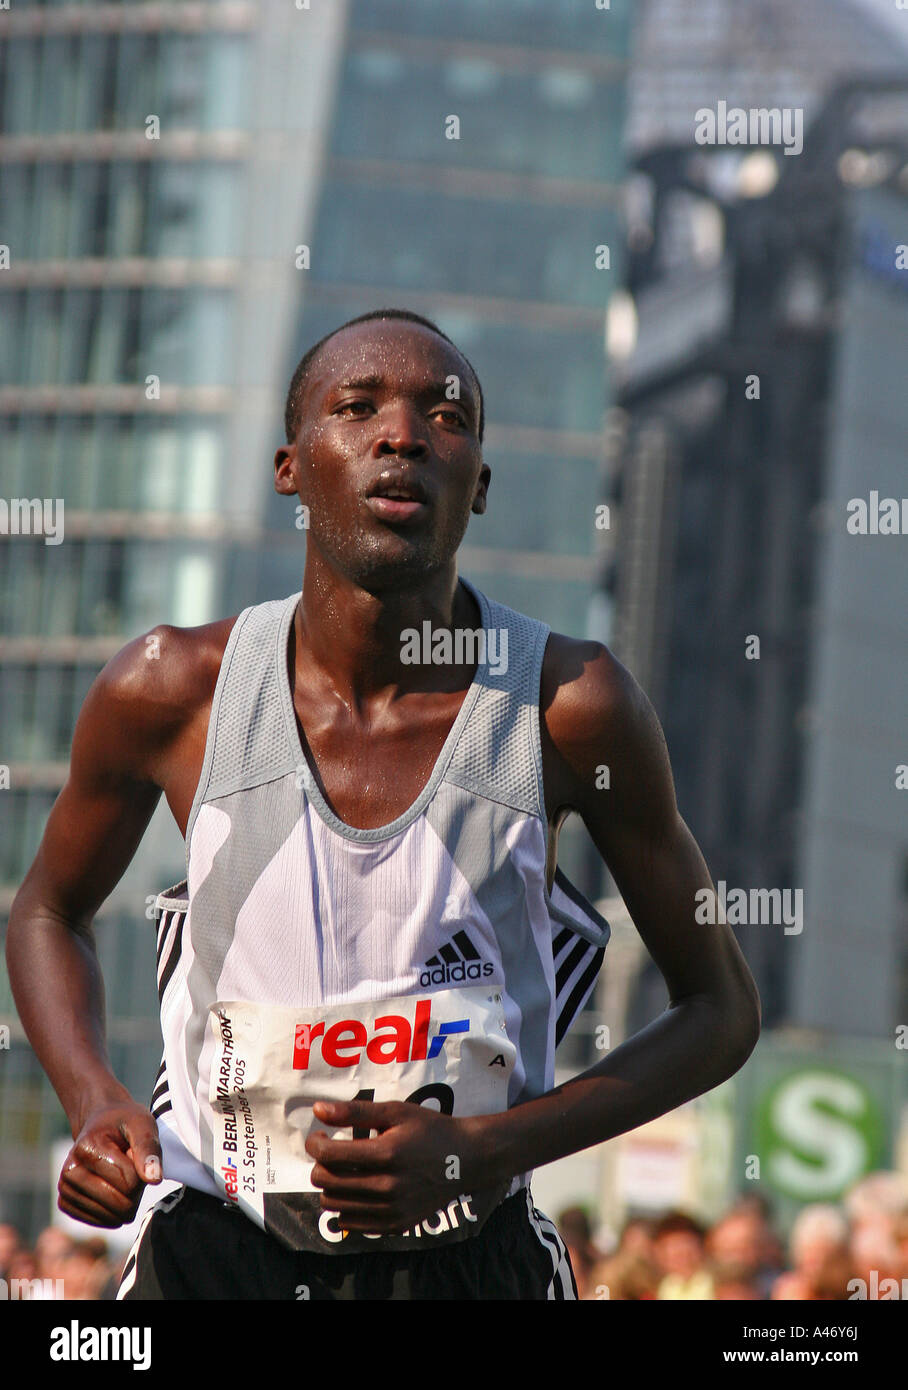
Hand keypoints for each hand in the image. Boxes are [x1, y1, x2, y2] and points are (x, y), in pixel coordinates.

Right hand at [58, 1101, 161, 1227]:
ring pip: (111, 1216)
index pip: (129, 1182)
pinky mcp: (65, 1203)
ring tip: (120, 1175)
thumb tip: (154, 1179)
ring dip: (125, 1200)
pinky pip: (99, 1222)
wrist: (100, 1123)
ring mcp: (64, 1188)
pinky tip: (110, 1189)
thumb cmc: (124, 1123)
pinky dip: (112, 1212)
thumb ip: (150, 1149)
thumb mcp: (142, 1125)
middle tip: (131, 1167)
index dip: (142, 1171)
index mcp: (87, 1148)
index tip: (135, 1153)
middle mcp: (70, 1170)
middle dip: (135, 1190)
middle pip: (120, 1204)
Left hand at [305, 1100, 478, 1234]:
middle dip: (319, 1164)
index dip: (314, 1143)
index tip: (319, 1136)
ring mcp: (391, 1210)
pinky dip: (345, 1206)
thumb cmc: (429, 1129)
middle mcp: (388, 1187)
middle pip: (327, 1182)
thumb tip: (318, 1110)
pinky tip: (356, 1189)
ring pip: (334, 1205)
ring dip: (330, 1186)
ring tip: (342, 1170)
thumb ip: (354, 1111)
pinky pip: (350, 1223)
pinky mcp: (395, 1225)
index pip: (329, 1155)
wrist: (465, 1160)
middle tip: (330, 1152)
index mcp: (387, 1154)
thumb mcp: (395, 1111)